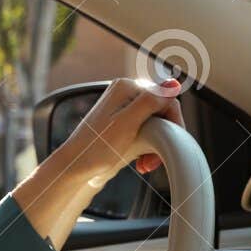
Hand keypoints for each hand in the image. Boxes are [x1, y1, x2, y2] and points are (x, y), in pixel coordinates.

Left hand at [58, 77, 185, 177]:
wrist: (75, 168)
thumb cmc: (96, 149)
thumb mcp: (127, 124)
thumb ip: (150, 102)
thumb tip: (174, 82)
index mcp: (126, 87)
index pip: (165, 98)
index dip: (172, 123)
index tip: (172, 143)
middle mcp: (125, 94)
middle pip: (161, 112)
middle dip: (162, 137)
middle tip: (153, 160)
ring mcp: (123, 108)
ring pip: (155, 124)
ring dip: (156, 145)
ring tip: (146, 163)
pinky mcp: (122, 124)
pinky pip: (146, 132)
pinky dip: (147, 147)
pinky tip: (141, 161)